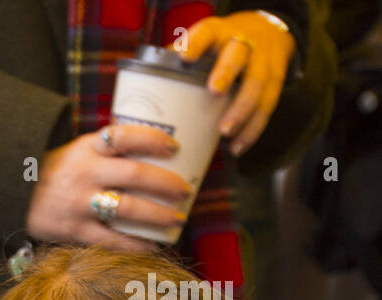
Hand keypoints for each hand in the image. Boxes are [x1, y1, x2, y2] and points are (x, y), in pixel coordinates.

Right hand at [25, 125, 191, 250]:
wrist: (12, 195)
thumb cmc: (54, 173)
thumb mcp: (76, 152)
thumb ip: (107, 152)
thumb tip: (152, 152)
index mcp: (87, 149)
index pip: (125, 136)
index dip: (153, 140)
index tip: (174, 148)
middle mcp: (85, 173)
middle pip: (135, 174)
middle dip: (166, 183)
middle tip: (186, 191)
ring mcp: (79, 203)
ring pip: (127, 208)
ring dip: (157, 215)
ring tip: (176, 219)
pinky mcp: (74, 229)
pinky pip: (111, 239)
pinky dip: (134, 244)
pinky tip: (152, 246)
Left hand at [178, 12, 295, 155]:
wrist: (268, 31)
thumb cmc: (222, 45)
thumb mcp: (202, 42)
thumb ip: (176, 60)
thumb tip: (143, 90)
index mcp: (218, 33)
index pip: (207, 32)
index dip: (196, 43)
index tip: (184, 56)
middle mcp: (243, 43)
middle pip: (238, 56)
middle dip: (226, 73)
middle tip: (214, 92)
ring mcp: (262, 61)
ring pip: (257, 84)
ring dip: (242, 110)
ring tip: (225, 132)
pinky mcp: (276, 80)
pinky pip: (268, 106)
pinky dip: (252, 129)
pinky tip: (237, 146)